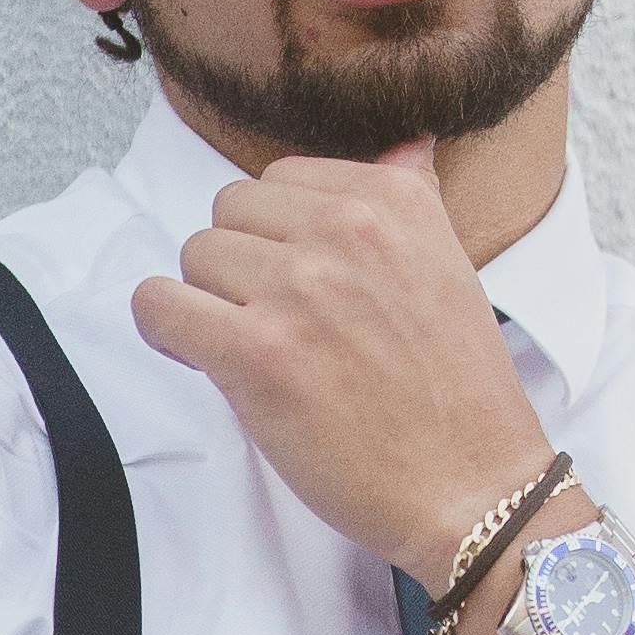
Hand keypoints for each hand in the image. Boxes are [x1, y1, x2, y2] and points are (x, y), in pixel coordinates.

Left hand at [128, 141, 543, 583]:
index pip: (281, 181)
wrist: (474, 489)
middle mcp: (346, 230)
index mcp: (393, 200)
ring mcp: (299, 289)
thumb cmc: (459, 397)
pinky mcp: (258, 354)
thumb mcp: (450, 271)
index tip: (299, 285)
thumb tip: (408, 145)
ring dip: (210, 304)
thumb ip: (413, 202)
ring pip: (195, 256)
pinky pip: (160, 307)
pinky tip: (199, 356)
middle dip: (241, 267)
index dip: (277, 238)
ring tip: (258, 353)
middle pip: (229, 212)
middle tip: (278, 325)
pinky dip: (165, 331)